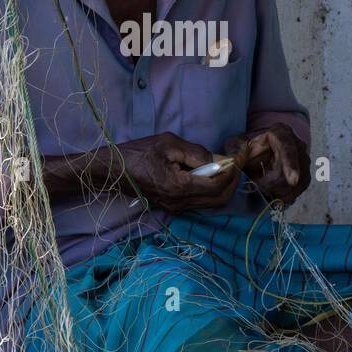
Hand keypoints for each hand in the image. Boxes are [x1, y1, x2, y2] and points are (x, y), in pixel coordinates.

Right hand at [117, 132, 245, 212]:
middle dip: (232, 183)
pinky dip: (210, 191)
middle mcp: (179, 203)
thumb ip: (196, 152)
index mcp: (179, 187)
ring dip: (222, 187)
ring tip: (224, 168)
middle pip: (219, 200)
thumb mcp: (168, 144)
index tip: (237, 158)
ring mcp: (175, 207)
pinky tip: (207, 174)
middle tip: (235, 165)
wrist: (114, 170)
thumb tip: (218, 161)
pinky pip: (199, 203)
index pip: (217, 185)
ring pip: (211, 204)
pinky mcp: (172, 206)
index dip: (232, 173)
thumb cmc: (139, 153)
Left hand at [224, 124, 309, 205]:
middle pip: (290, 173)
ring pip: (295, 185)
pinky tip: (273, 192)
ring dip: (276, 191)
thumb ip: (235, 150)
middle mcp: (298, 146)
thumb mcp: (239, 144)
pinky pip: (297, 191)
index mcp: (282, 133)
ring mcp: (304, 161)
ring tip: (263, 185)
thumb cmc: (251, 146)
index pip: (288, 150)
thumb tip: (231, 161)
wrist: (263, 150)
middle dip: (271, 184)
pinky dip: (283, 196)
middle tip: (256, 184)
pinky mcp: (305, 175)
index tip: (292, 181)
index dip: (290, 165)